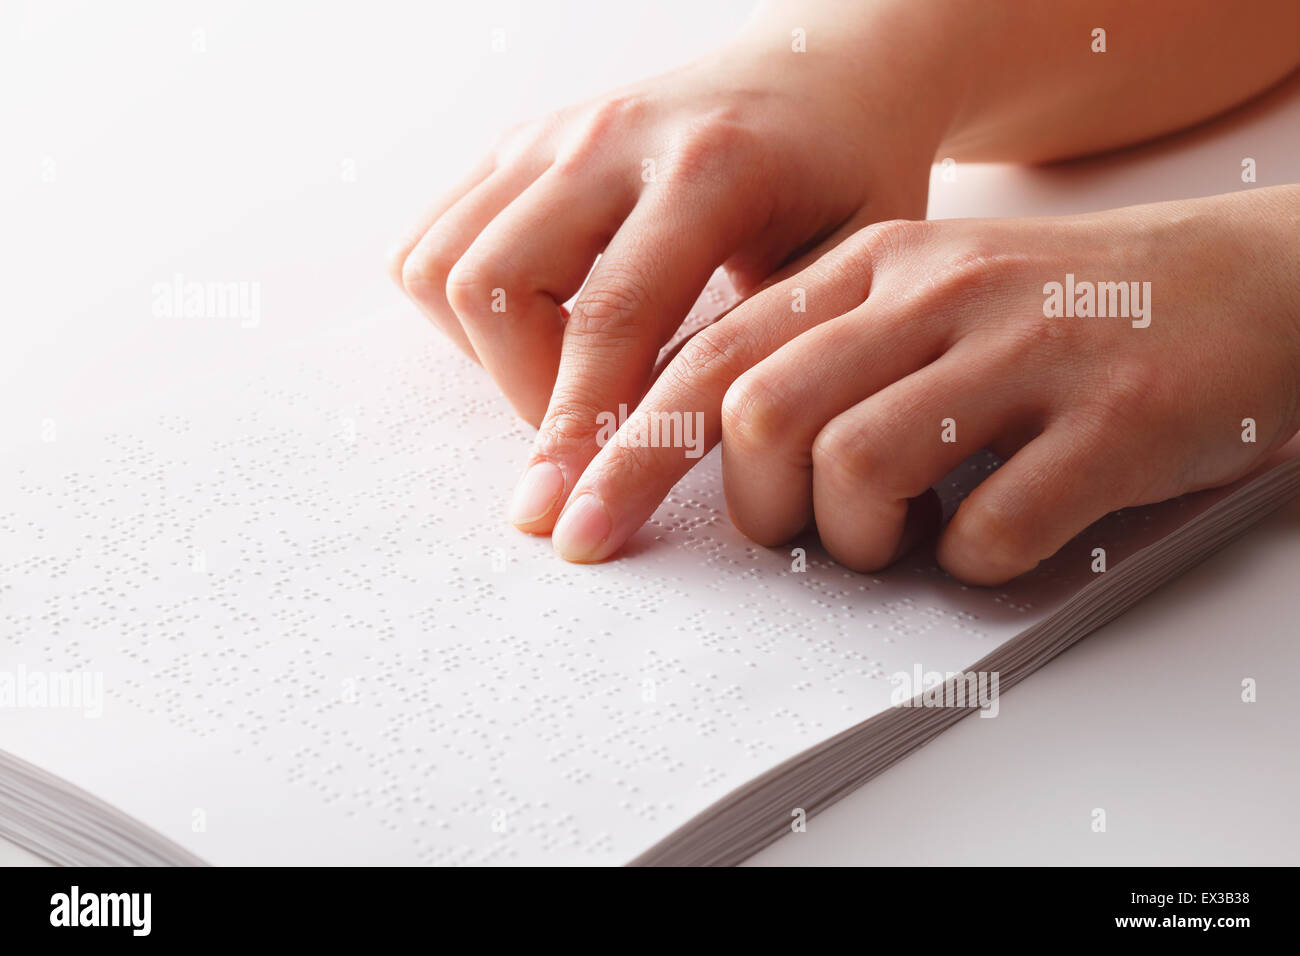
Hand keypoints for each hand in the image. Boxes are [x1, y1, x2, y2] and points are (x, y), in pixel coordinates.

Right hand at [388, 17, 955, 530]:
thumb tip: (659, 459)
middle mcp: (610, 138)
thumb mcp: (845, 268)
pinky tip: (536, 334)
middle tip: (591, 437)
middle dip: (526, 396)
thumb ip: (756, 352)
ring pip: (439, 265)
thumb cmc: (845, 176)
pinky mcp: (518, 145)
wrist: (819, 74)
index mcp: (708, 168)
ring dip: (487, 355)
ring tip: (565, 380)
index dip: (578, 433)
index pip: (610, 321)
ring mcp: (552, 135)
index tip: (563, 518)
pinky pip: (432, 241)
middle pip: (494, 289)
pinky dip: (463, 312)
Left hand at [551, 185, 1299, 584]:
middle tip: (795, 535)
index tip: (577, 526)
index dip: (628, 451)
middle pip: (760, 412)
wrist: (1244, 281)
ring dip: (858, 538)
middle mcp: (936, 292)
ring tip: (899, 539)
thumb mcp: (921, 299)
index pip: (710, 357)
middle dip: (749, 507)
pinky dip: (973, 560)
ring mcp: (1027, 350)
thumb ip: (818, 354)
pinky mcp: (1115, 417)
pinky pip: (995, 525)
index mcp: (871, 264)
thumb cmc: (1057, 312)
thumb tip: (709, 458)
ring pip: (858, 464)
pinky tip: (993, 539)